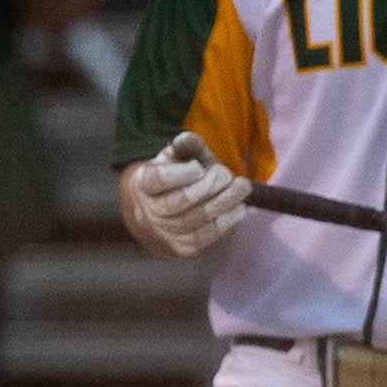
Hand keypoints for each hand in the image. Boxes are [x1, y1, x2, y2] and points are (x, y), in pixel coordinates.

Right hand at [125, 130, 248, 255]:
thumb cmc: (181, 175)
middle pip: (178, 202)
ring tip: (242, 187)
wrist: (173, 211)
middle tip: (226, 174)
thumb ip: (187, 145)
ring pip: (197, 219)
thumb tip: (185, 139)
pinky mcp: (185, 248)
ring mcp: (166, 232)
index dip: (181, 174)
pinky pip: (208, 235)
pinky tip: (239, 207)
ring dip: (225, 202)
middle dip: (208, 187)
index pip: (157, 180)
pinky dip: (228, 221)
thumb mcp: (182, 156)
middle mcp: (150, 211)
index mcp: (144, 183)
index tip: (199, 167)